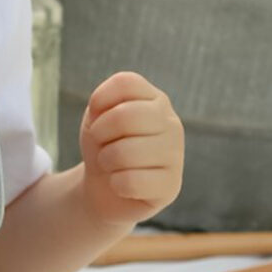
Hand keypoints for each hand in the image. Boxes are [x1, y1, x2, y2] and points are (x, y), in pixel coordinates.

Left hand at [78, 70, 184, 222]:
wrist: (105, 188)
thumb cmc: (104, 146)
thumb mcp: (97, 118)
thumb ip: (103, 105)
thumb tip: (117, 115)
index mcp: (155, 99)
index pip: (125, 83)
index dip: (99, 100)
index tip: (97, 117)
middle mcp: (171, 123)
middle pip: (124, 116)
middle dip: (99, 134)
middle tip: (103, 144)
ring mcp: (175, 154)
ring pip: (124, 153)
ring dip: (106, 161)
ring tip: (112, 164)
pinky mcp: (171, 185)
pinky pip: (130, 182)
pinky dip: (116, 184)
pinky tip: (123, 184)